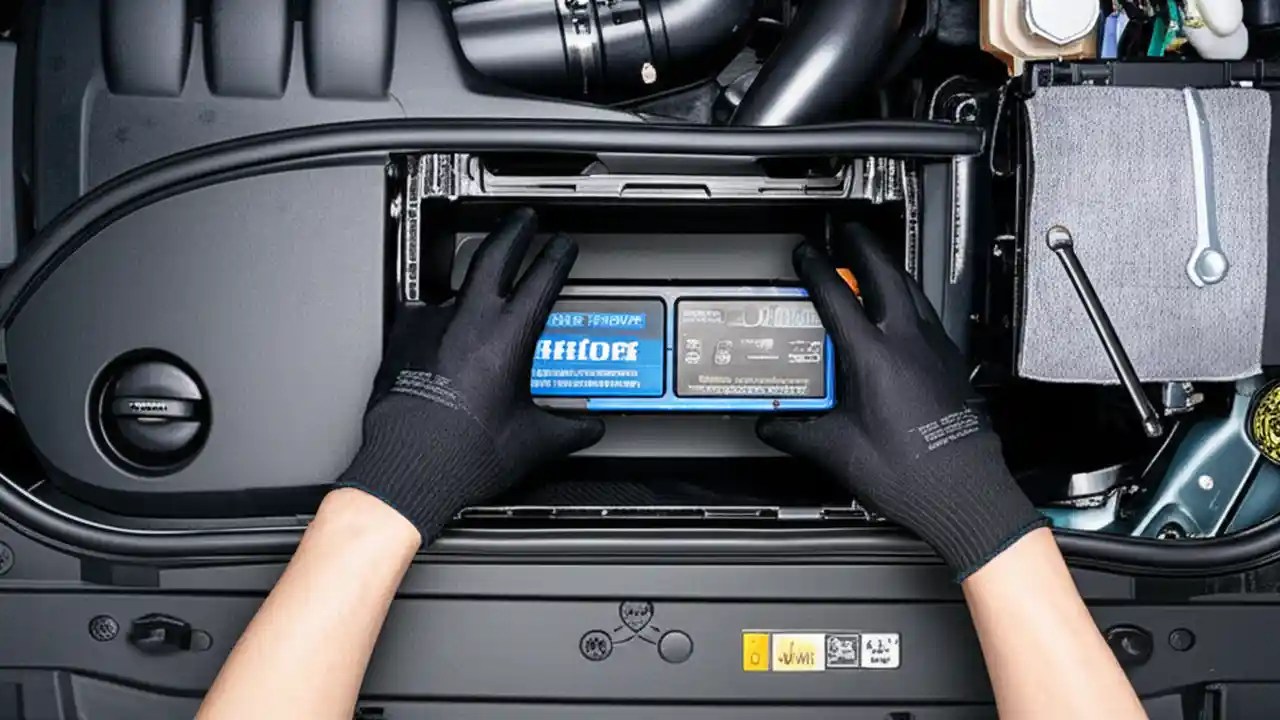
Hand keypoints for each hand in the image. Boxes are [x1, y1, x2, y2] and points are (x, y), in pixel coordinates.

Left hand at [336, 208, 603, 542]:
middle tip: (524, 220)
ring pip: (457, 282)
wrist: (410, 466)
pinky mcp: (403, 337)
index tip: (563, 246)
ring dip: (473, 274)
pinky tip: (442, 322)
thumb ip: (568, 430)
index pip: (542, 279)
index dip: (556, 256)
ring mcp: (433, 323)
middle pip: (494, 254)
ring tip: (483, 273)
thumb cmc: (465, 454)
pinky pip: (423, 311)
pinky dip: (438, 312)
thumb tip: (588, 429)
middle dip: (513, 231)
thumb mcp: (532, 442)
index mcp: (509, 337)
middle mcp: (470, 320)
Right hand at [757, 226, 1046, 579]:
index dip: (815, 270)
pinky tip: (901, 311)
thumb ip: (796, 432)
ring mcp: (934, 349)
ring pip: (912, 290)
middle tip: (846, 232)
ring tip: (872, 261)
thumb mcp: (837, 451)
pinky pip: (927, 314)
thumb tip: (773, 425)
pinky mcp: (950, 363)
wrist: (962, 491)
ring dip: (889, 269)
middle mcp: (908, 344)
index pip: (837, 298)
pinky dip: (908, 299)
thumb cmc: (910, 474)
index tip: (804, 255)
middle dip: (862, 246)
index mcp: (873, 358)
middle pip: (885, 274)